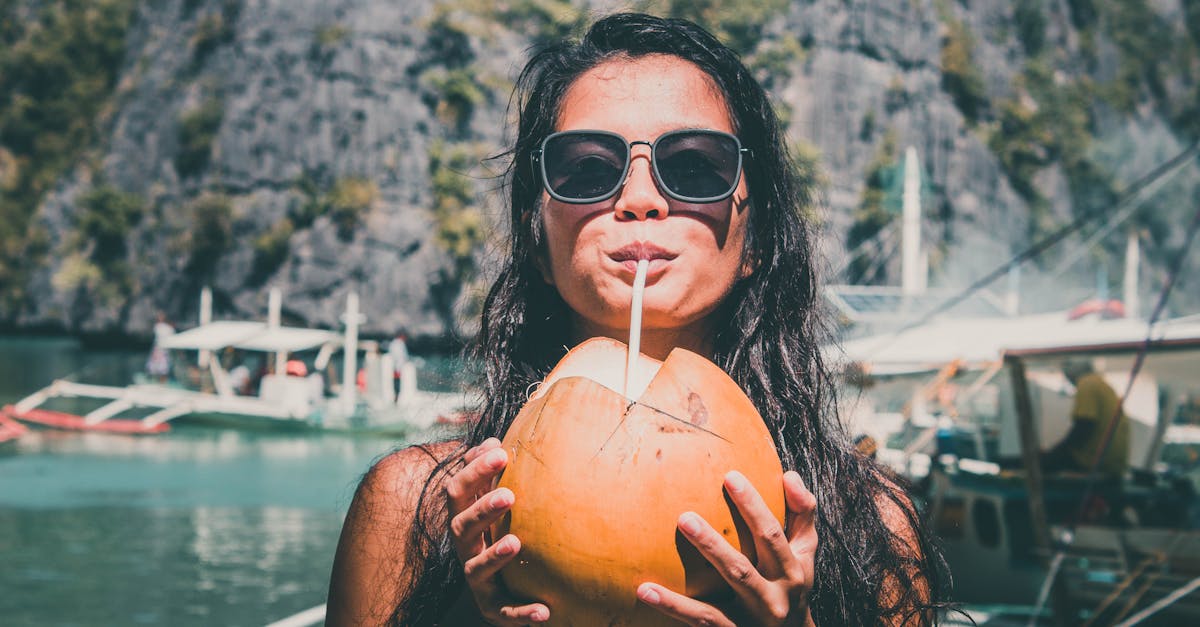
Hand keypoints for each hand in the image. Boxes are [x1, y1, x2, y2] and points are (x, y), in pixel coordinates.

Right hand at [446, 437, 549, 623]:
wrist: (501, 590)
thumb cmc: (496, 533)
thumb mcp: (490, 503)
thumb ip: (488, 475)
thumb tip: (494, 439)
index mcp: (465, 518)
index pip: (459, 490)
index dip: (475, 470)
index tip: (500, 452)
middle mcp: (465, 548)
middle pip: (461, 526)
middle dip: (482, 510)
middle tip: (509, 496)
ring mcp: (477, 579)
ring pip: (475, 568)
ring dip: (494, 556)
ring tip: (516, 543)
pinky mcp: (493, 608)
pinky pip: (505, 612)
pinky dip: (522, 613)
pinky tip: (545, 612)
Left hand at [637, 470, 817, 625]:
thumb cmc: (791, 583)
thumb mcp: (804, 552)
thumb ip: (801, 513)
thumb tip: (789, 475)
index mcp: (791, 571)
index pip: (770, 535)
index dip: (753, 506)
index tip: (730, 477)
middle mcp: (773, 597)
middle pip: (741, 568)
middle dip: (714, 544)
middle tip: (684, 516)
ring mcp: (750, 619)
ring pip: (719, 596)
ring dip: (697, 568)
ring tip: (671, 544)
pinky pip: (700, 620)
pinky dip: (672, 606)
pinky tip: (644, 589)